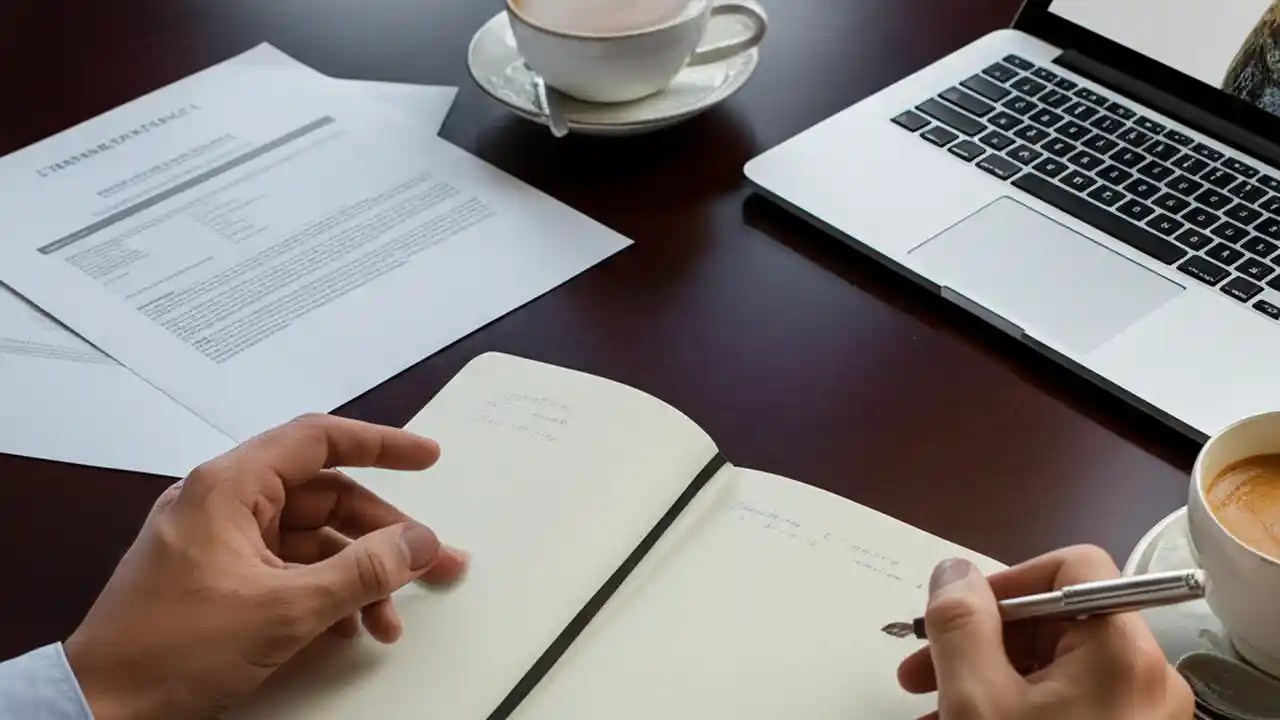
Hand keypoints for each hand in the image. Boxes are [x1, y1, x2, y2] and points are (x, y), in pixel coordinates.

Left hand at [64, 414, 468, 719]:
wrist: (100, 707)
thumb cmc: (169, 649)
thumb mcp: (285, 610)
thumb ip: (362, 572)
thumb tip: (418, 543)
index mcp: (230, 487)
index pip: (318, 441)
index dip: (380, 444)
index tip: (425, 458)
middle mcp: (223, 504)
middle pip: (325, 499)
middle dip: (382, 535)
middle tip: (430, 561)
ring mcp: (218, 542)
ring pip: (310, 541)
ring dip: (356, 577)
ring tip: (387, 619)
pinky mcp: (216, 579)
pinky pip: (286, 570)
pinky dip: (322, 593)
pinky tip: (347, 627)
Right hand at [898, 546, 1192, 719]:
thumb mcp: (977, 699)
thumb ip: (960, 623)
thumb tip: (953, 571)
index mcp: (1122, 651)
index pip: (1072, 567)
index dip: (1005, 582)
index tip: (957, 610)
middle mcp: (1147, 677)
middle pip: (1057, 620)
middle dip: (981, 638)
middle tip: (925, 664)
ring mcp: (1141, 715)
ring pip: (1055, 667)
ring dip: (988, 675)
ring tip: (936, 705)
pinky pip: (1067, 702)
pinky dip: (1017, 704)